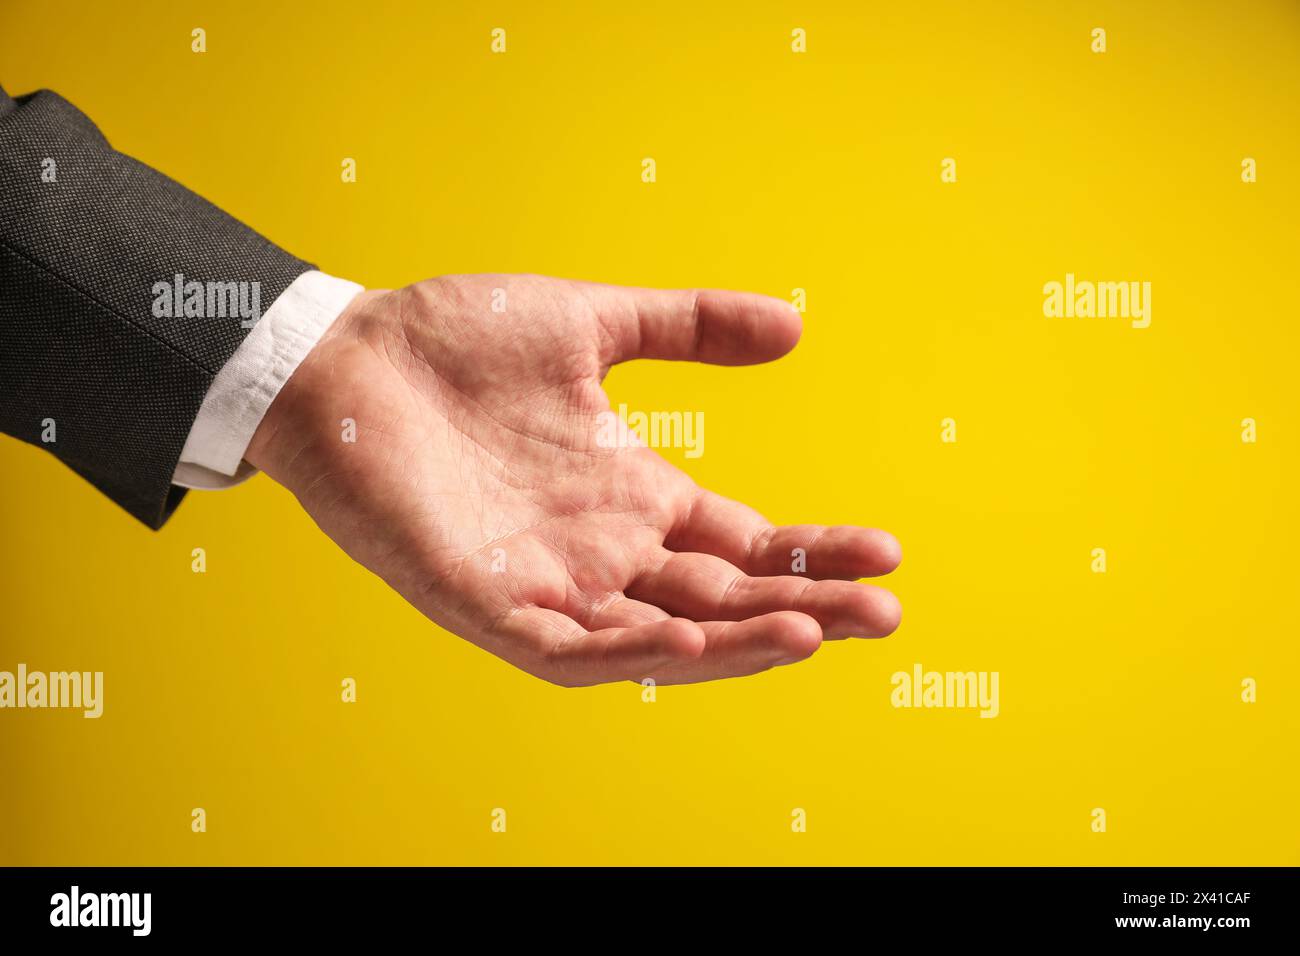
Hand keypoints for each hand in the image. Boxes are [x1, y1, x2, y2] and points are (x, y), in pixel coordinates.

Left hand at [246, 275, 901, 685]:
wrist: (341, 356)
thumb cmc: (453, 342)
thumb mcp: (592, 326)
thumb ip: (687, 327)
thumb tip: (796, 327)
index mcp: (633, 494)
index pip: (743, 543)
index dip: (812, 554)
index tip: (888, 552)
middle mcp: (601, 550)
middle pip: (722, 598)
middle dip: (803, 609)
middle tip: (888, 618)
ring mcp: (544, 581)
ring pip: (656, 635)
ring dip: (734, 641)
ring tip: (810, 633)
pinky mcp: (481, 598)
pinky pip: (565, 644)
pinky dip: (629, 646)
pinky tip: (692, 632)